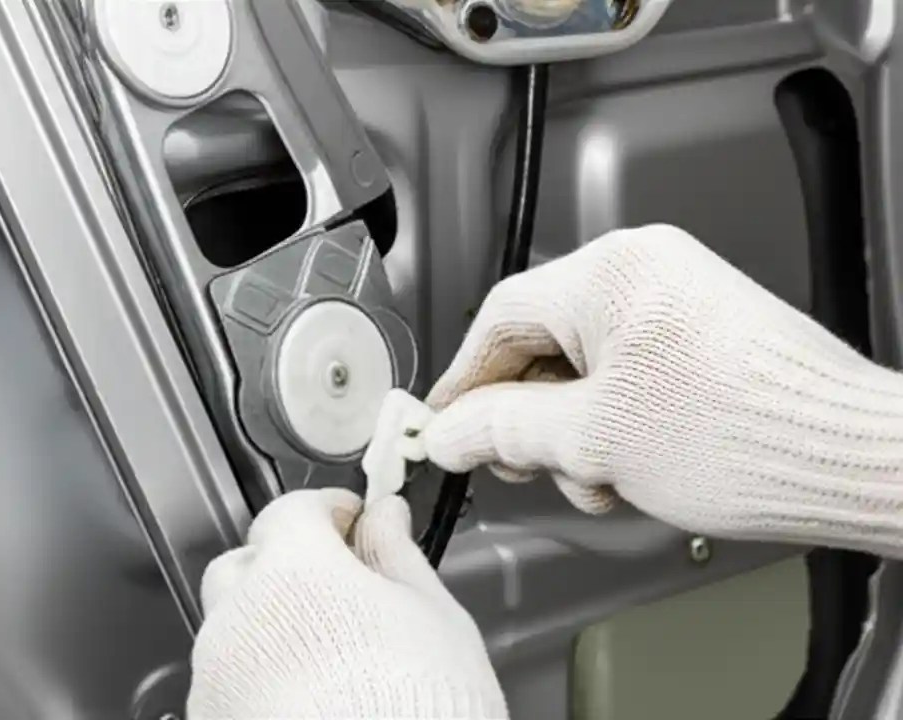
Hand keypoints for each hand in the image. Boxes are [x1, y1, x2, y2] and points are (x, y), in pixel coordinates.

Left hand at [188, 489, 507, 718]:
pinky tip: (305, 701)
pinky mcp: (211, 715)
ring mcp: (217, 671)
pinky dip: (256, 678)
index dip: (328, 512)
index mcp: (295, 568)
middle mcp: (241, 612)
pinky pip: (226, 679)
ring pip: (232, 626)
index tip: (354, 524)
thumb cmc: (417, 708)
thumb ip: (397, 554)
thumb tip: (384, 517)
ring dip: (268, 627)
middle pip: (248, 564)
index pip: (294, 509)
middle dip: (286, 567)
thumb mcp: (433, 618)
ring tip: (328, 661)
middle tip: (339, 592)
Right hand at [422, 224, 902, 554]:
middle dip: (527, 420)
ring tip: (600, 478)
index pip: (498, 319)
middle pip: (540, 345)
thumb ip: (502, 429)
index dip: (462, 383)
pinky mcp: (702, 336)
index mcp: (610, 273)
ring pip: (583, 370)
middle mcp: (644, 273)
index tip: (444, 428)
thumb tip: (450, 430)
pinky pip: (626, 376)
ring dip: (574, 435)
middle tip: (521, 466)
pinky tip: (630, 469)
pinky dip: (613, 426)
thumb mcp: (592, 440)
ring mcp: (676, 302)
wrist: (856, 458)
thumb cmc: (749, 433)